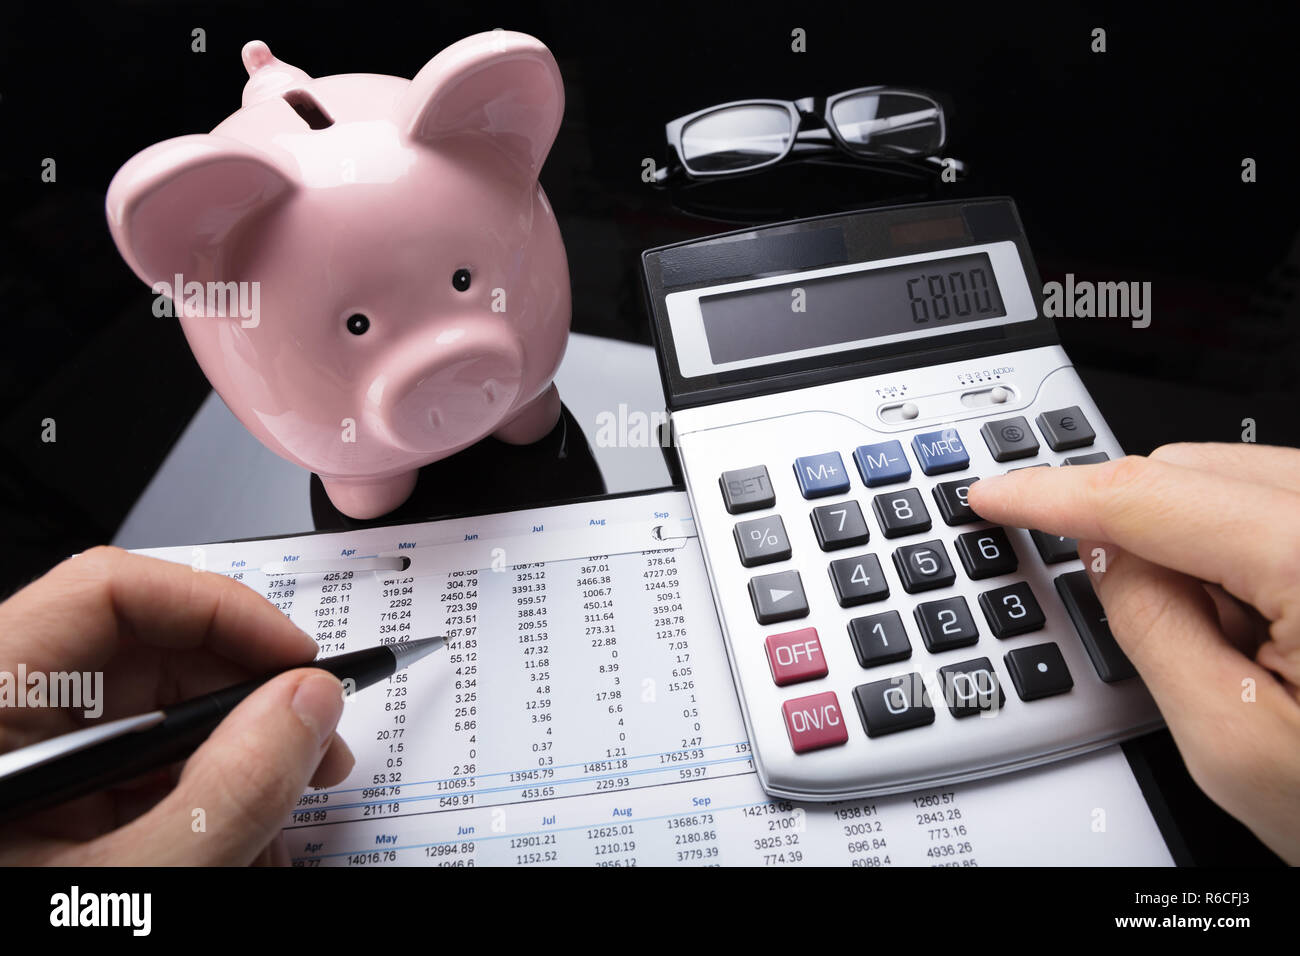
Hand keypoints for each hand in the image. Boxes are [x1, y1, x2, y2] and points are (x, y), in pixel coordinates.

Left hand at [0, 546, 352, 864]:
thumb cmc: (16, 946)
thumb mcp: (132, 881)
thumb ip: (225, 796)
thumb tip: (308, 704)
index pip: (104, 590)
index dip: (215, 607)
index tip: (292, 656)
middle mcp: (6, 719)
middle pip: (145, 647)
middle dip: (247, 687)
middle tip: (314, 731)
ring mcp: (36, 760)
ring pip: (157, 706)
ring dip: (242, 741)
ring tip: (291, 789)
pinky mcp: (60, 800)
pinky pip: (148, 762)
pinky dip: (212, 785)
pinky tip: (246, 823)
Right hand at [967, 443, 1299, 863]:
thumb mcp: (1231, 742)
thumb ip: (1148, 628)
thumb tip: (1105, 554)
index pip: (1150, 496)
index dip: (1054, 493)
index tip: (998, 494)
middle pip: (1188, 471)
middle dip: (1135, 531)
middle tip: (1148, 624)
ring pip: (1231, 482)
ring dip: (1195, 549)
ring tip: (1245, 652)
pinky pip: (1278, 505)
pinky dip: (1243, 552)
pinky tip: (1276, 630)